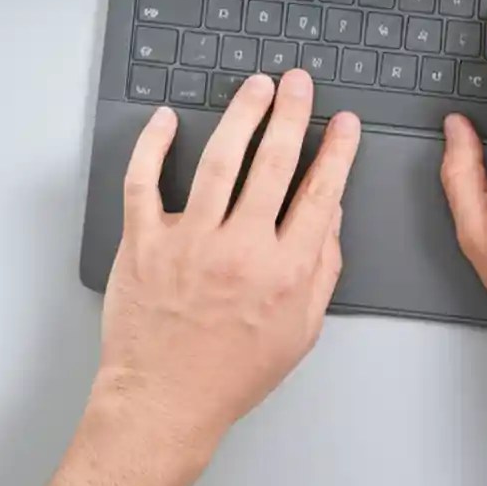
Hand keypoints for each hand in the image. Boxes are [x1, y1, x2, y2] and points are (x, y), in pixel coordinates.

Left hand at [98, 69, 360, 440]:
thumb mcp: (301, 330)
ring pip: (219, 161)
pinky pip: (144, 182)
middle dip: (291, 113)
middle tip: (298, 83)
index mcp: (285, 272)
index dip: (337, 151)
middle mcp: (240, 250)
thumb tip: (331, 218)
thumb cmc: (232, 373)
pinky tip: (168, 120)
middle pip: (273, 163)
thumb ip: (322, 270)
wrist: (165, 402)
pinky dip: (153, 145)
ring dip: (241, 115)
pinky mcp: (143, 244)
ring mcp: (189, 243)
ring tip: (255, 87)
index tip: (343, 124)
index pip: (320, 193)